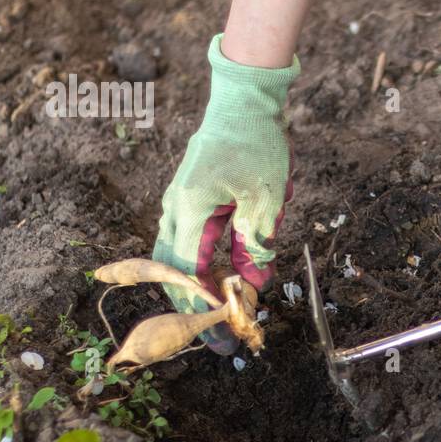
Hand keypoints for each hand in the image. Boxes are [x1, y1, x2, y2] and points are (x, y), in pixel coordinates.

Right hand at [153, 34, 298, 349]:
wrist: (243, 101)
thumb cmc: (256, 143)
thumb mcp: (267, 197)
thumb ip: (258, 243)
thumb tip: (253, 286)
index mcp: (191, 208)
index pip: (187, 272)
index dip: (202, 307)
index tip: (221, 335)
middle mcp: (175, 208)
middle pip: (173, 272)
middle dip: (194, 308)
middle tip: (220, 340)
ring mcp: (177, 203)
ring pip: (176, 259)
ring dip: (197, 290)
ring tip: (220, 318)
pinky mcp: (188, 200)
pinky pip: (187, 242)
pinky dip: (201, 267)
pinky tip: (222, 284)